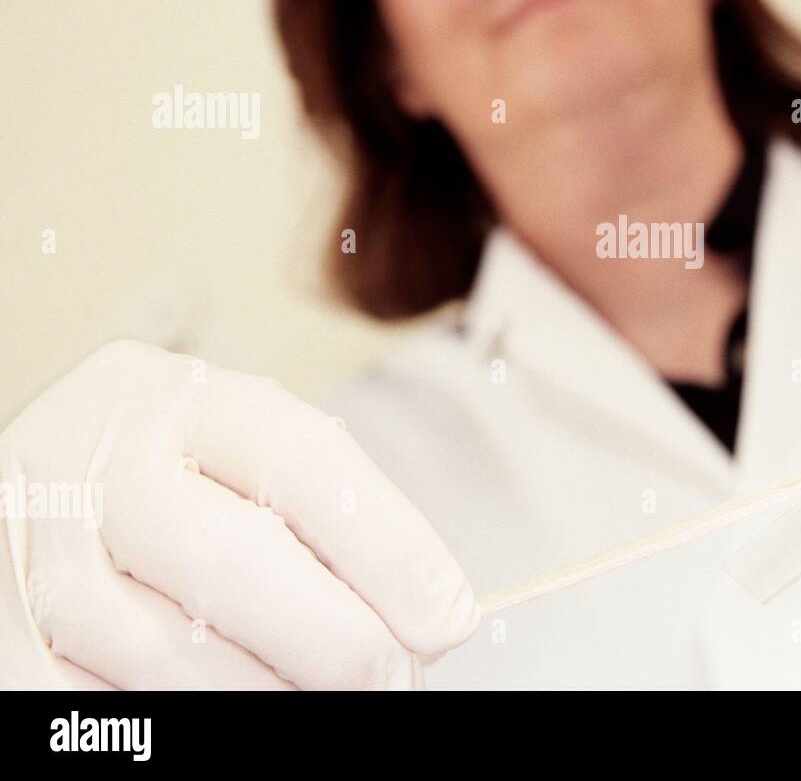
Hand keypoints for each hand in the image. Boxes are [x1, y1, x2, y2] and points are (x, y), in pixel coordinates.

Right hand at [0, 340, 477, 688]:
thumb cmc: (181, 489)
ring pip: (163, 649)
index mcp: (179, 397)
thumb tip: (431, 616)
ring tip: (322, 700)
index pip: (298, 457)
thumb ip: (330, 521)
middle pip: (230, 558)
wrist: (46, 494)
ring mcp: (32, 543)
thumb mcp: (250, 466)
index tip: (446, 616)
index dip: (387, 544)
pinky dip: (184, 717)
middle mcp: (94, 455)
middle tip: (394, 678)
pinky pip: (95, 700)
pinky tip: (240, 705)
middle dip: (334, 639)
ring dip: (267, 694)